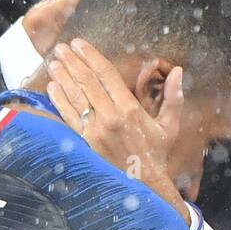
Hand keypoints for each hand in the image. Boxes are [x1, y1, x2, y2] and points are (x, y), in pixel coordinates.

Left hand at [47, 39, 187, 220]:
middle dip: (73, 62)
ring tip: (54, 62)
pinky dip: (59, 101)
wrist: (143, 186)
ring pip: (75, 97)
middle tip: (62, 48)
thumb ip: (173, 98)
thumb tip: (177, 71)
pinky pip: (69, 117)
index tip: (80, 44)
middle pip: (87, 82)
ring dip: (63, 77)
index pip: (106, 75)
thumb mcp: (169, 127)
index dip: (91, 57)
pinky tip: (52, 87)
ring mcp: (95, 130)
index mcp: (130, 109)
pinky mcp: (84, 143)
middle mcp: (110, 117)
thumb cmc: (156, 155)